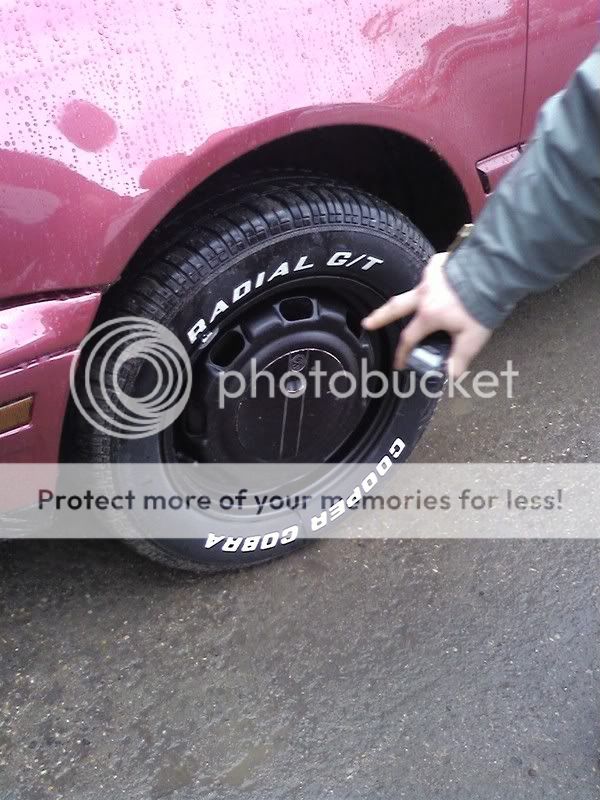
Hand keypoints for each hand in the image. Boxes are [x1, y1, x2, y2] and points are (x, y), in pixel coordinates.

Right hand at [361, 252, 490, 377]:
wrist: (494, 272)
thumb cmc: (483, 305)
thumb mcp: (472, 338)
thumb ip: (459, 359)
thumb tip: (449, 377)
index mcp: (429, 315)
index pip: (409, 339)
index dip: (402, 354)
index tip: (398, 364)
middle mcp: (423, 296)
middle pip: (395, 308)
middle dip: (379, 317)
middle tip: (367, 323)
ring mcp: (429, 278)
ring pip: (414, 291)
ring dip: (410, 299)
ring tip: (410, 305)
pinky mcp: (439, 264)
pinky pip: (430, 274)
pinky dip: (431, 281)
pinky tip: (437, 284)